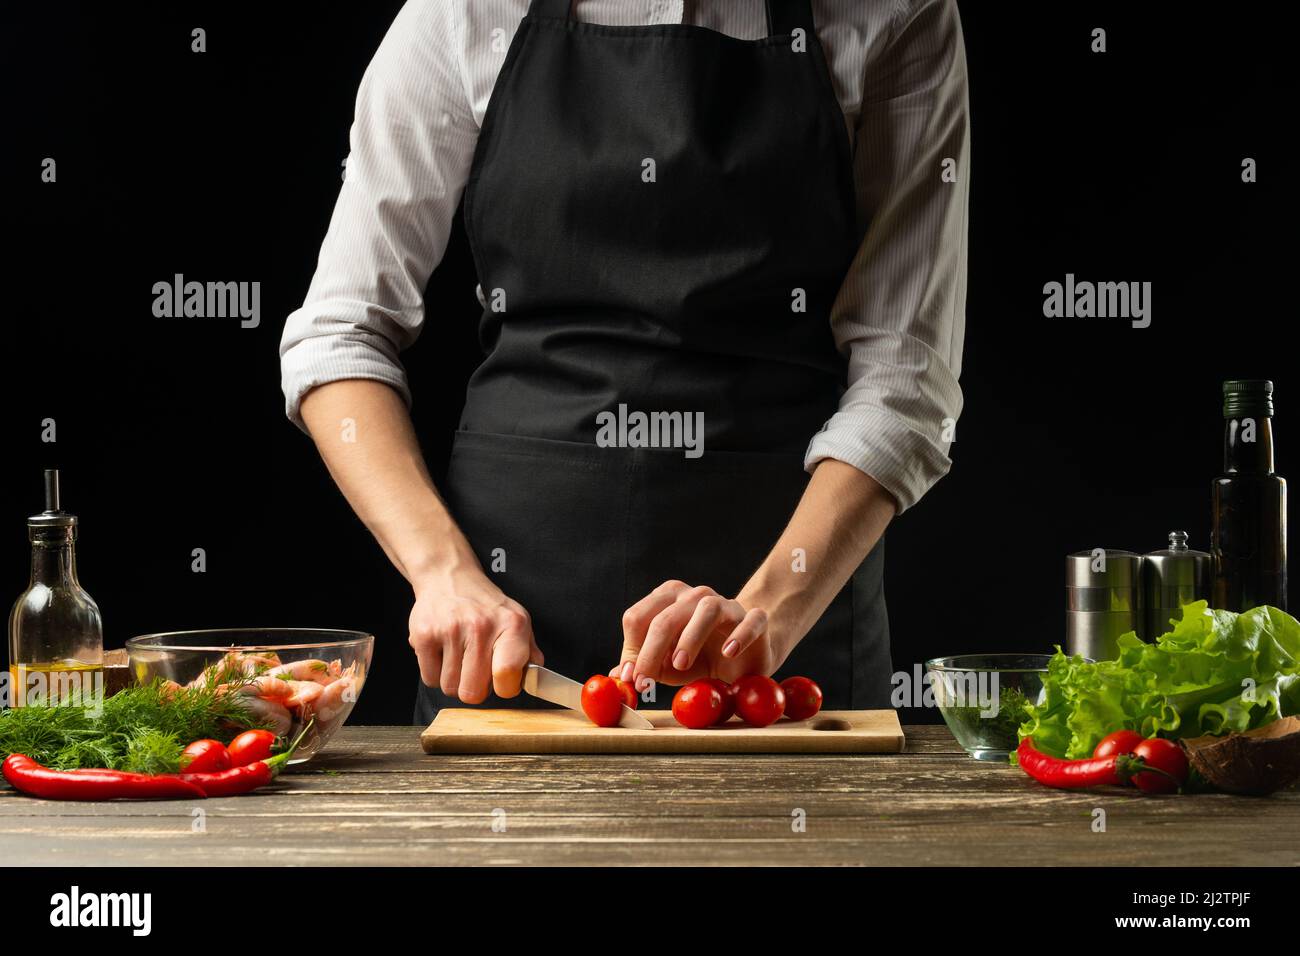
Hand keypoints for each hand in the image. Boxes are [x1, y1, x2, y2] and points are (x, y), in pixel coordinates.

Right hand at [408, 571, 542, 702]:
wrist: (450, 578)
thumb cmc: (486, 607)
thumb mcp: (517, 621)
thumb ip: (529, 653)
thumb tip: (534, 681)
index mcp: (512, 625)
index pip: (507, 676)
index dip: (504, 688)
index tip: (501, 682)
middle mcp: (481, 627)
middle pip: (473, 693)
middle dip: (474, 689)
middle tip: (476, 670)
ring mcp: (450, 630)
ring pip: (449, 687)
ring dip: (454, 680)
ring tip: (459, 657)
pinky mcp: (424, 635)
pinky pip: (429, 678)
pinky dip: (435, 673)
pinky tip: (443, 653)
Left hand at [614, 580, 781, 690]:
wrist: (745, 656)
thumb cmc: (701, 657)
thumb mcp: (667, 666)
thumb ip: (644, 667)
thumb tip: (616, 676)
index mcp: (667, 600)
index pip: (638, 617)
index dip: (632, 649)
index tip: (633, 678)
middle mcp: (695, 596)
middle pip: (666, 616)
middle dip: (652, 650)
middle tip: (647, 679)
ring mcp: (727, 606)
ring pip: (707, 609)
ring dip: (690, 637)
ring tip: (680, 664)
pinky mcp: (755, 619)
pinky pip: (750, 621)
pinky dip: (739, 635)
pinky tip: (728, 652)